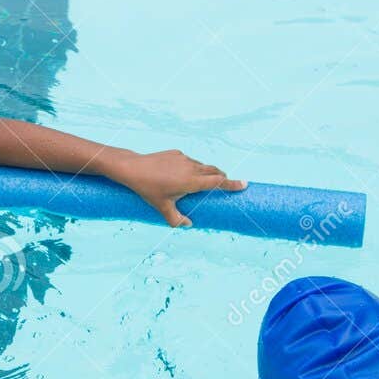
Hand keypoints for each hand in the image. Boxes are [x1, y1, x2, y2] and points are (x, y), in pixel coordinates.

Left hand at [114, 149, 245, 228]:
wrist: (134, 169)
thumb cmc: (148, 189)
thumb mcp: (162, 207)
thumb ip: (176, 219)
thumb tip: (187, 225)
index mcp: (192, 182)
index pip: (217, 182)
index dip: (232, 184)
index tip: (244, 184)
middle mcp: (191, 168)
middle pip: (214, 171)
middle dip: (221, 177)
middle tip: (225, 184)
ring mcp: (184, 159)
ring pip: (202, 165)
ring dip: (206, 172)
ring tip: (202, 182)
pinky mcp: (177, 153)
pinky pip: (189, 161)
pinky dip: (192, 167)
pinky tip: (181, 174)